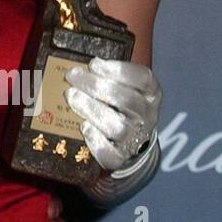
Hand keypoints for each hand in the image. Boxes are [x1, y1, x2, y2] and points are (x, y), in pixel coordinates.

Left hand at [65, 57, 160, 171]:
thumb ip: (103, 75)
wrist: (130, 143)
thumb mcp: (121, 86)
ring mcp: (135, 138)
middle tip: (73, 76)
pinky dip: (96, 142)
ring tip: (72, 96)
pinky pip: (112, 155)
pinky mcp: (122, 158)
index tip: (93, 63)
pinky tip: (84, 127)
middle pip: (128, 100)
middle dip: (98, 86)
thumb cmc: (118, 105)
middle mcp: (147, 115)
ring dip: (92, 109)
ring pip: (118, 127)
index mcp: (150, 93)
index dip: (118, 70)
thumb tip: (73, 64)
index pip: (143, 78)